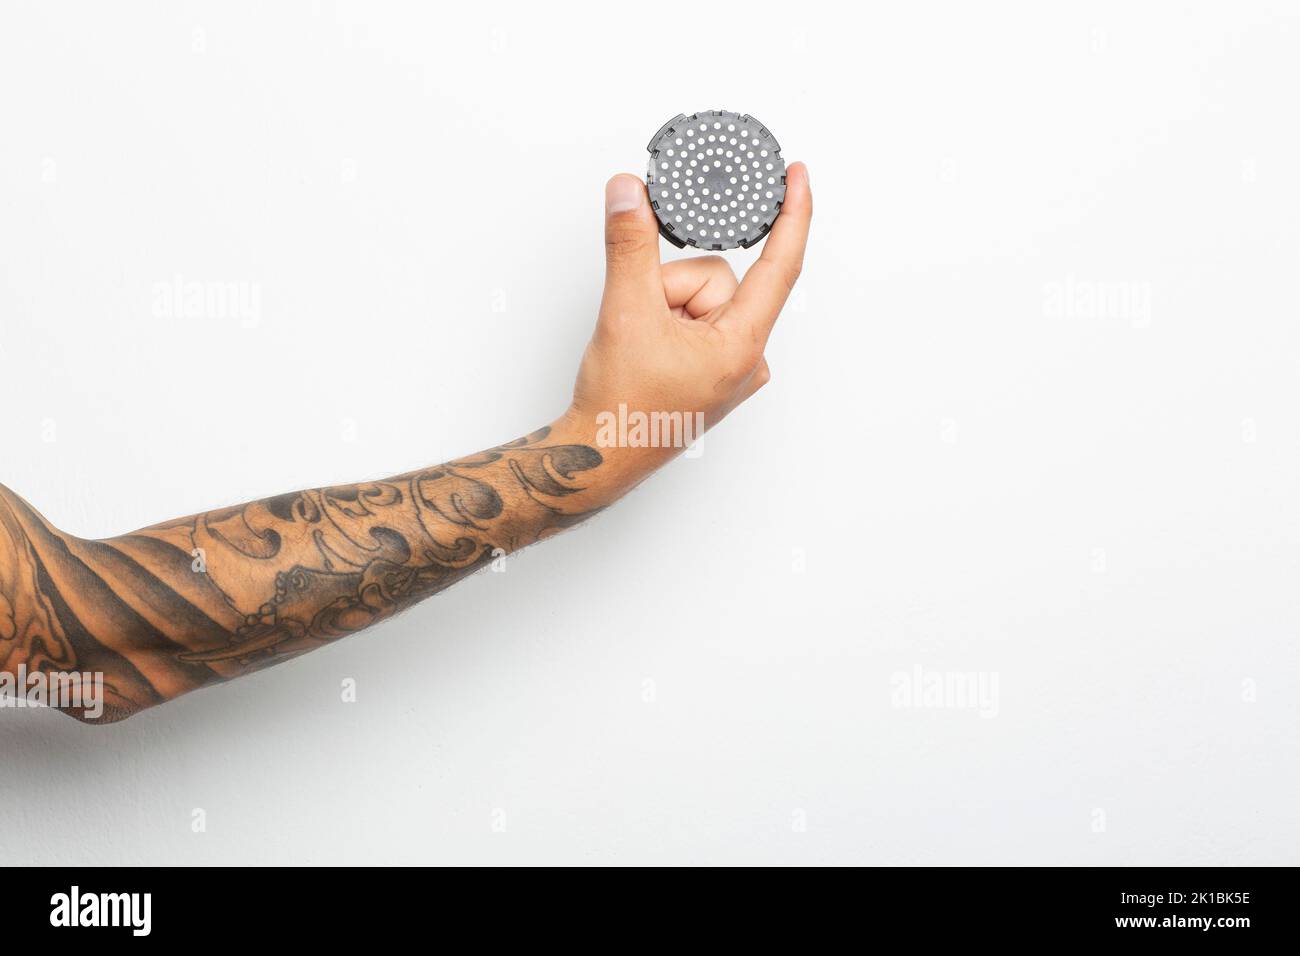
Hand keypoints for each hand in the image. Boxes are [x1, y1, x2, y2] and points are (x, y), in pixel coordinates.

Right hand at [558, 162, 811, 480]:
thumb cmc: (622, 407)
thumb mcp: (624, 312)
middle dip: (670, 286)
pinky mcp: (709, 372)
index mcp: (741, 347)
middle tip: (643, 319)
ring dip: (662, 305)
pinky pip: (692, 320)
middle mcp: (744, 358)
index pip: (780, 265)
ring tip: (641, 341)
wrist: (598, 455)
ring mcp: (726, 367)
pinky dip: (665, 319)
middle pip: (716, 280)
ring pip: (698, 298)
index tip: (798, 176)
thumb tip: (629, 194)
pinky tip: (647, 348)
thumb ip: (630, 245)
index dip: (792, 214)